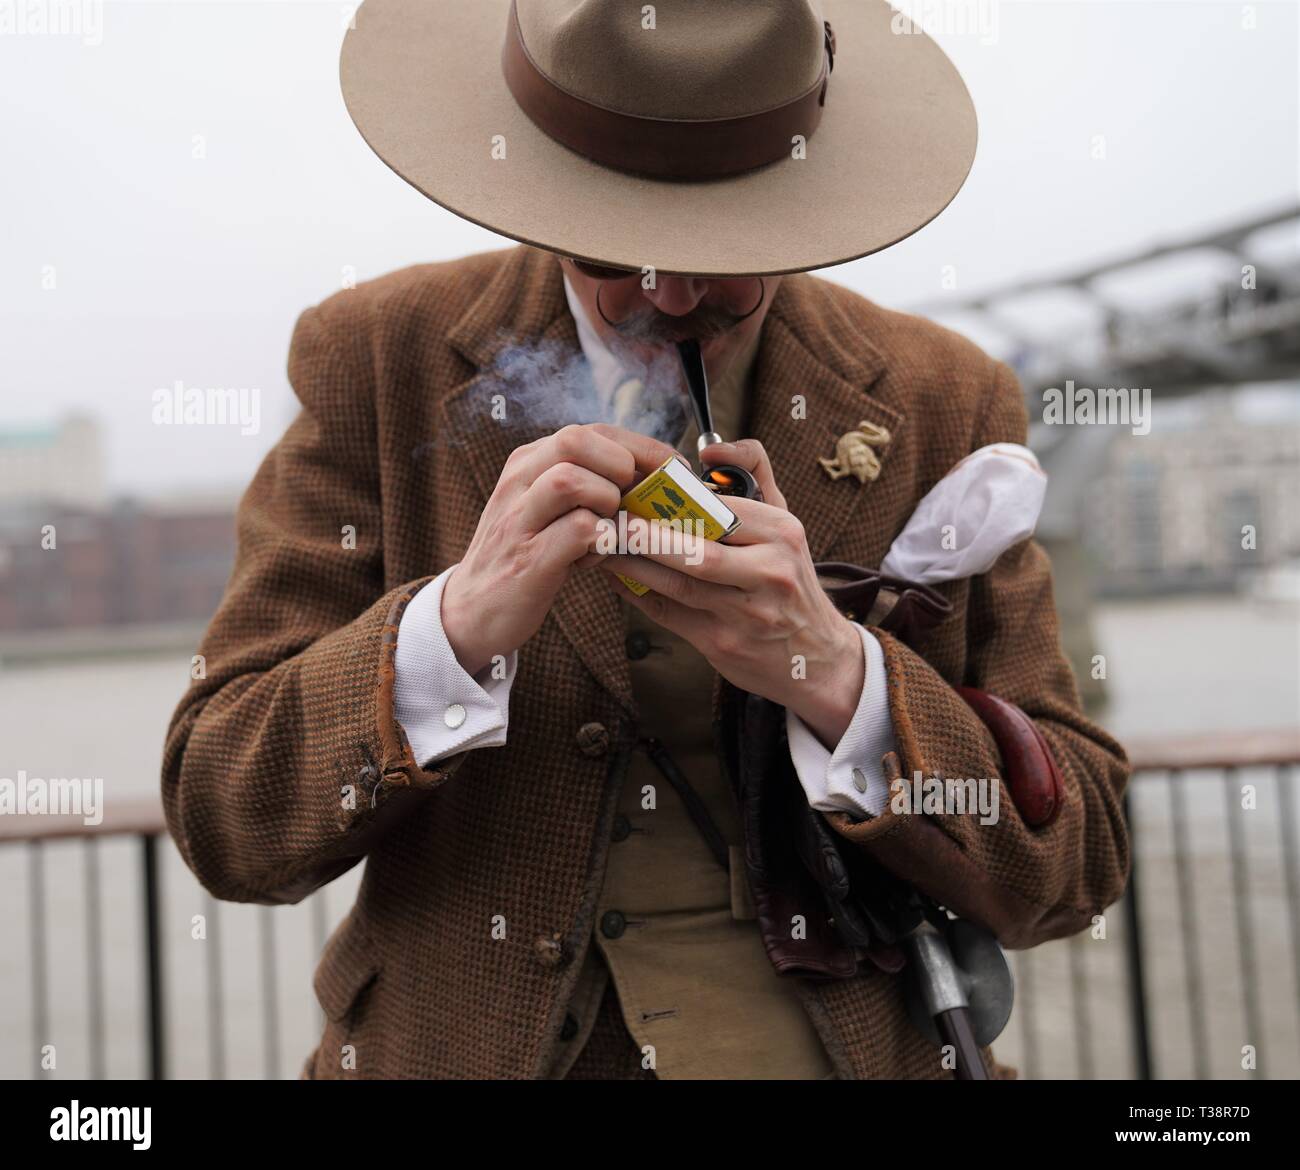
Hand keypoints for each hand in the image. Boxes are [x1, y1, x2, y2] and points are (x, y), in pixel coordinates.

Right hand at [442, 423, 674, 674]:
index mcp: (527, 463)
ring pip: (570, 480)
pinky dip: (601, 541)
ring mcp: (519, 521)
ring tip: (610, 525)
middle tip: (635, 496)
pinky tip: (597, 558)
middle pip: (574, 440)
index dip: (638, 446)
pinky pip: (575, 532)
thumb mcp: (547, 510)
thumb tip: (651, 480)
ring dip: (606, 500)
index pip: (589, 431)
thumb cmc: (526, 556)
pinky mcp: (528, 561)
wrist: (472, 611)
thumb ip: (586, 487)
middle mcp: (518, 483)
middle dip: (621, 463)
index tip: (671, 469)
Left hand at [599, 442, 864, 747]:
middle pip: (696, 550)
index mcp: (783, 533)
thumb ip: (755, 474)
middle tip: (609, 519)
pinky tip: (618, 579)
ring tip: (603, 545)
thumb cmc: (791, 579)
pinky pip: (671, 615)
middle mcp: (770, 573)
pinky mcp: (725, 645)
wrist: (819, 658)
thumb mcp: (787, 522)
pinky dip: (640, 595)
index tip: (635, 489)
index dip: (673, 501)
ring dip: (634, 565)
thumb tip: (709, 449)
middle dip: (645, 535)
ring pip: (678, 584)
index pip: (720, 510)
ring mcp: (748, 614)